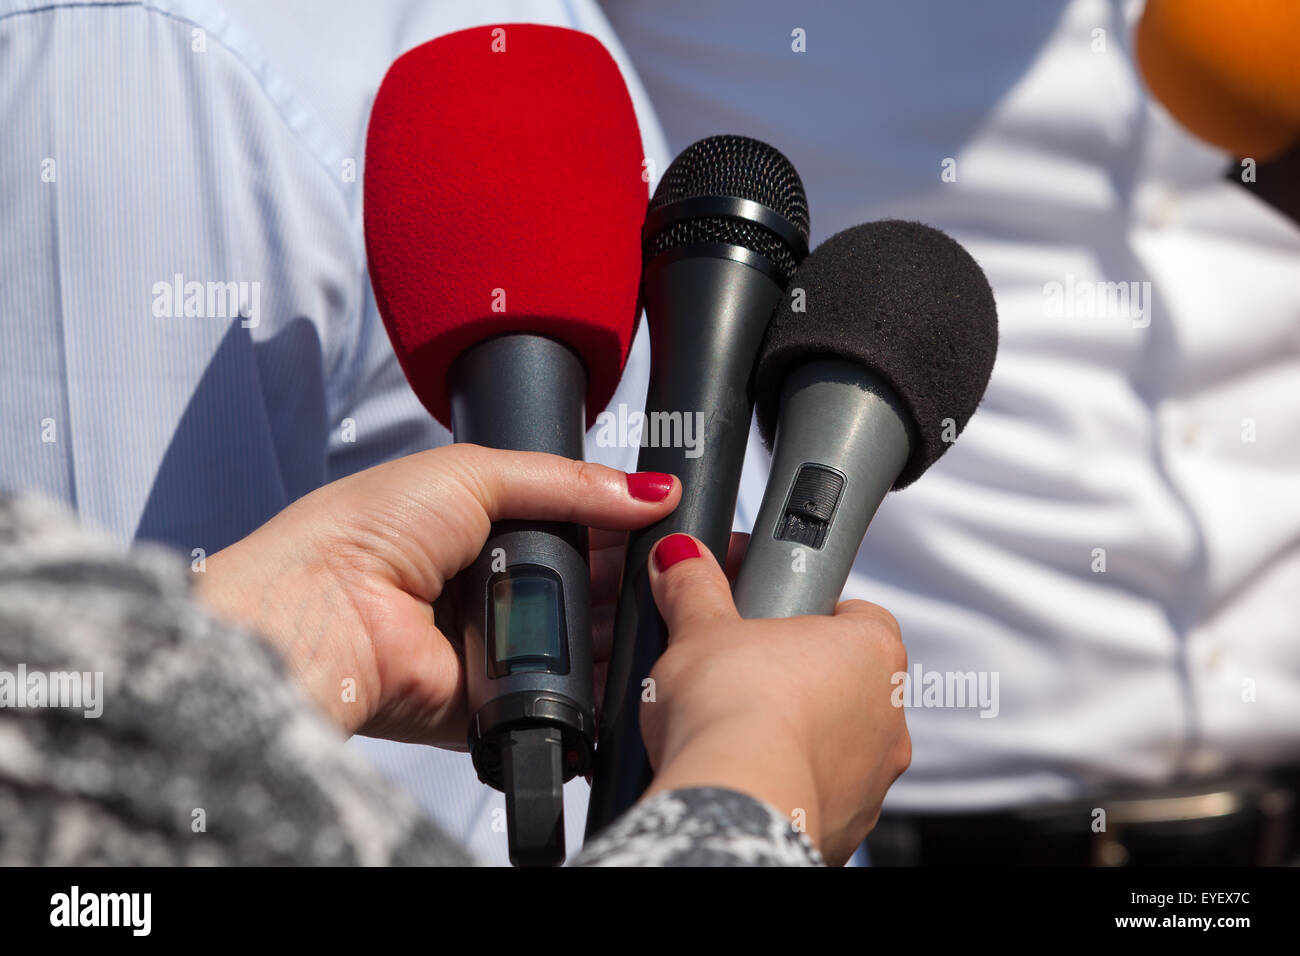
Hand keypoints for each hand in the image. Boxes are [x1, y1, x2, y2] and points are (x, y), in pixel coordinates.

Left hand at [196, 445, 680, 746]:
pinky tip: (632, 665)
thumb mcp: (474, 472)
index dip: (624, 522)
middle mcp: (492, 587)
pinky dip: (594, 687)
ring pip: (584, 643)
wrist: (318, 612)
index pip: (576, 525)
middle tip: (679, 564)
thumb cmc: (363, 530)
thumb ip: (568, 481)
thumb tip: (648, 489)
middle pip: (588, 585)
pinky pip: (561, 699)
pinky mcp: (494, 705)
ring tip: (662, 608)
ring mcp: (495, 648)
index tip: (671, 518)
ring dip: (621, 628)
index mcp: (484, 527)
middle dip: (633, 576)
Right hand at [638, 533, 911, 864]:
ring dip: (798, 736)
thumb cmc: (731, 708)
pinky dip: (789, 783)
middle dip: (801, 679)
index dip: (814, 612)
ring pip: (837, 744)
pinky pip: (819, 793)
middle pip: (848, 682)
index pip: (859, 614)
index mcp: (872, 650)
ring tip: (736, 731)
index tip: (773, 616)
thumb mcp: (699, 631)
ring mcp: (873, 777)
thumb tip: (679, 557)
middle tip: (744, 675)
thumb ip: (694, 587)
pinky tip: (745, 775)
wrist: (732, 801)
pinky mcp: (848, 828)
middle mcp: (889, 714)